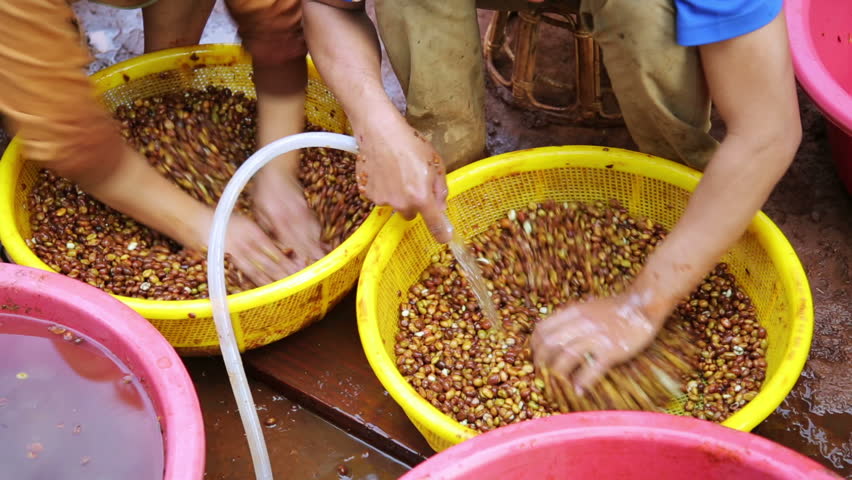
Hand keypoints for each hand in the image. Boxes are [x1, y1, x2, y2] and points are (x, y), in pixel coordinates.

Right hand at [220, 213, 301, 286]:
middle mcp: (247, 243)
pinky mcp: (229, 261)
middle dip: (285, 271)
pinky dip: (259, 280)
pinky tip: (268, 286)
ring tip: (288, 285)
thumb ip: (262, 235)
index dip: (287, 258)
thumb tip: (281, 246)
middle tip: (299, 279)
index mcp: (254, 232)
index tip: (299, 265)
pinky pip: (247, 273)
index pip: (274, 248)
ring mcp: (237, 253)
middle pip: (270, 260)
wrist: (200, 223)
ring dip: (275, 278)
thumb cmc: (226, 224)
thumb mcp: (247, 224)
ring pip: (260, 269)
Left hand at [251, 161, 327, 268]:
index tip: (300, 265)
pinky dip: (319, 233)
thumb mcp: (258, 210)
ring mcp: (301, 210)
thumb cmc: (264, 191)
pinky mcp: (307, 206)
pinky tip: (323, 242)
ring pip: (311, 231)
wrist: (277, 169)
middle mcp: (291, 214)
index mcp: (277, 216)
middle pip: (303, 237)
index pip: (287, 239)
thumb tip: (272, 243)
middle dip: (310, 253)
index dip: (295, 252)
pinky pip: (314, 222)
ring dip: (317, 245)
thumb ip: (266, 227)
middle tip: (316, 265)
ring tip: (323, 257)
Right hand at [355, 119, 450, 242]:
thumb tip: (441, 207)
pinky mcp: (367, 193)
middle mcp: (401, 203)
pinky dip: (382, 188)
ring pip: (394, 205)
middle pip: (411, 214)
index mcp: (421, 196)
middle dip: (413, 203)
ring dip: (397, 195)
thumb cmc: (410, 144)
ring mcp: (382, 200)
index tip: (444, 237)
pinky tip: (383, 171)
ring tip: (396, 171)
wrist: (379, 131)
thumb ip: (440, 189)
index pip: (434, 224)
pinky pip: (379, 197)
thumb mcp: (435, 163)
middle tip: (412, 182)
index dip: (441, 232)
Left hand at [531, 291, 661, 396]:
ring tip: (558, 382)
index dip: (535, 345)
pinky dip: (582, 382)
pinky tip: (579, 389)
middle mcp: (581, 323)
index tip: (536, 355)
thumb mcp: (587, 307)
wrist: (642, 306)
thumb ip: (570, 318)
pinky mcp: (611, 351)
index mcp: (573, 312)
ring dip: (559, 373)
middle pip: (550, 344)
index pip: (543, 328)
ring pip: (566, 357)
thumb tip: (552, 333)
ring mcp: (596, 337)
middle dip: (542, 361)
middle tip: (543, 372)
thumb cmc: (614, 308)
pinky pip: (591, 370)